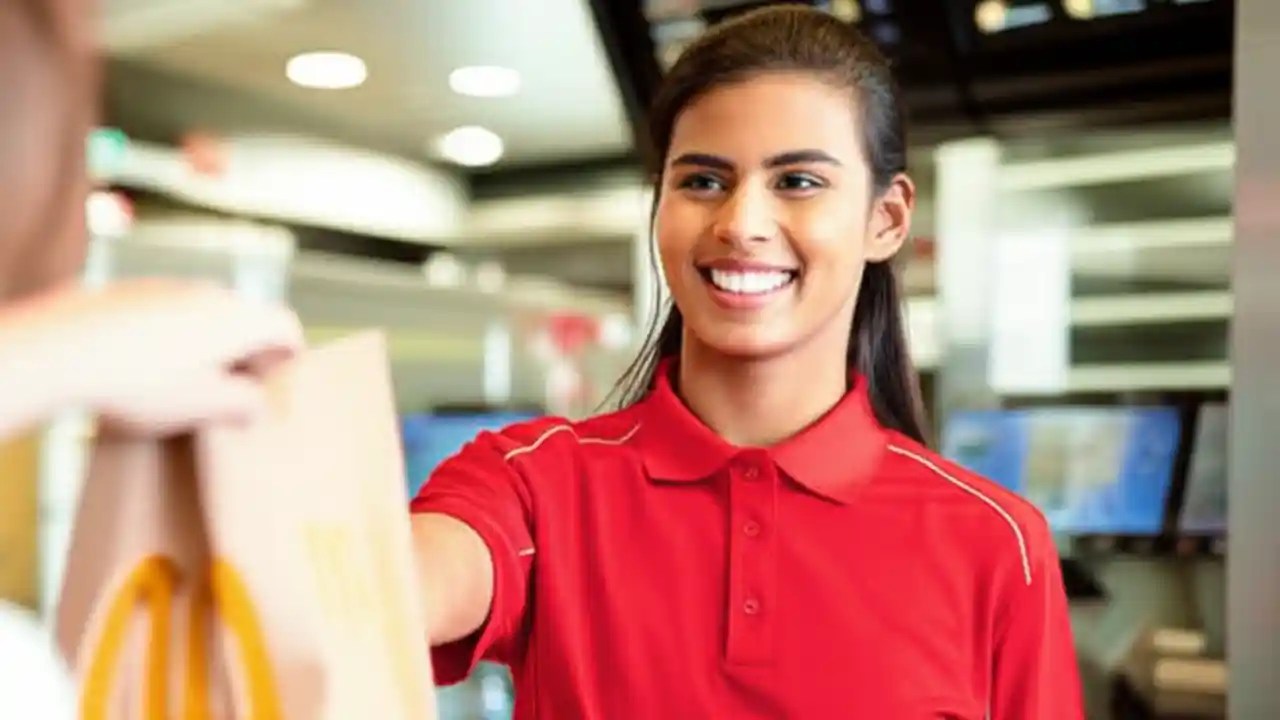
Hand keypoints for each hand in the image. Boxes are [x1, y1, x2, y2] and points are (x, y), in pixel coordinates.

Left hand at [11, 279, 303, 434]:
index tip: (279, 378)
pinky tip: (145, 365)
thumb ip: (243, 404)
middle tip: (234, 388)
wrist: (61, 350)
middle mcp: (211, 293)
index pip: (286, 325)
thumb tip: (256, 403)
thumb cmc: (141, 383)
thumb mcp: (203, 407)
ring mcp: (170, 287)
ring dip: (208, 342)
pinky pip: (168, 310)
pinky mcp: (133, 290)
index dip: (290, 354)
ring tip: (185, 380)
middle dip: (247, 351)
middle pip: (247, 318)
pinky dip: (171, 334)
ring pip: (205, 313)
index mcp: (239, 320)